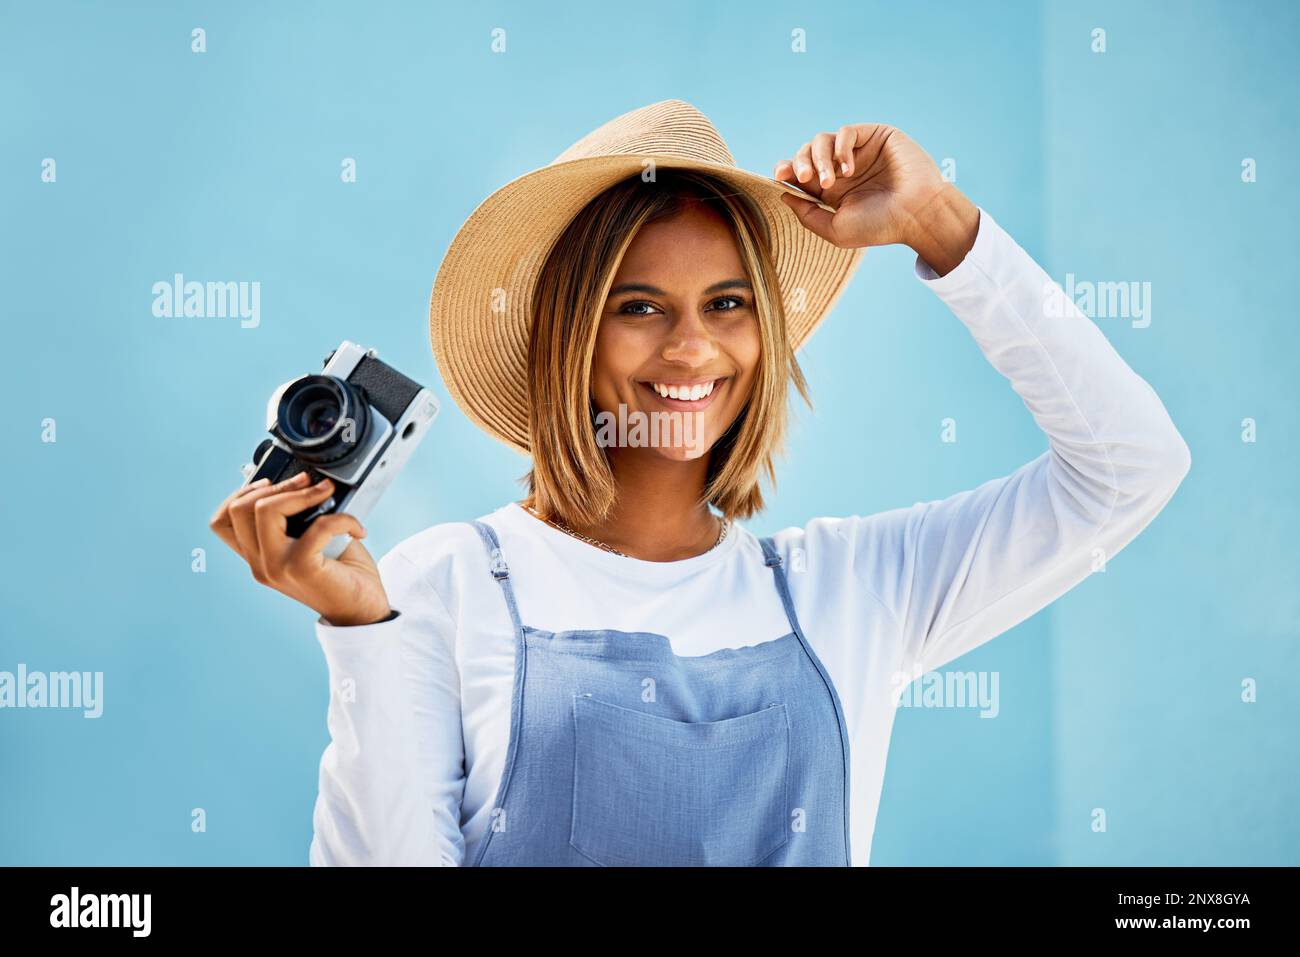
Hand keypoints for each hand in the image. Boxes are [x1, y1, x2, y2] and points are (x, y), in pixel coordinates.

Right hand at [209, 472, 392, 626]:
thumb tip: (305, 481)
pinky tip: (356, 528)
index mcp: (258, 557)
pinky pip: (318, 526)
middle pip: (240, 509)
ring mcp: (276, 568)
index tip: (273, 483)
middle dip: (278, 485)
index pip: (222, 522)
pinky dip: (342, 518)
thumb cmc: (343, 574)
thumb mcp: (312, 541)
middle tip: (311, 483)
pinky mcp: (301, 568)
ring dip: (302, 493)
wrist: (363, 612)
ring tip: (328, 494)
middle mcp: (260, 564)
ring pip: (265, 511)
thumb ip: (299, 518)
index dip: (241, 493)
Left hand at [774, 123, 978, 275]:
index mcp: (831, 190)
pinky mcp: (875, 136)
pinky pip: (847, 132)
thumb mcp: (835, 229)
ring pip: (822, 140)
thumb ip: (807, 214)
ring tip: (830, 180)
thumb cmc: (880, 226)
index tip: (780, 176)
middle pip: (806, 154)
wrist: (917, 215)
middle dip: (800, 164)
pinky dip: (841, 148)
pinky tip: (849, 169)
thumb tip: (783, 194)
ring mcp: (858, 151)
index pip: (800, 173)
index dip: (787, 170)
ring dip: (819, 158)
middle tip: (805, 179)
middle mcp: (842, 168)